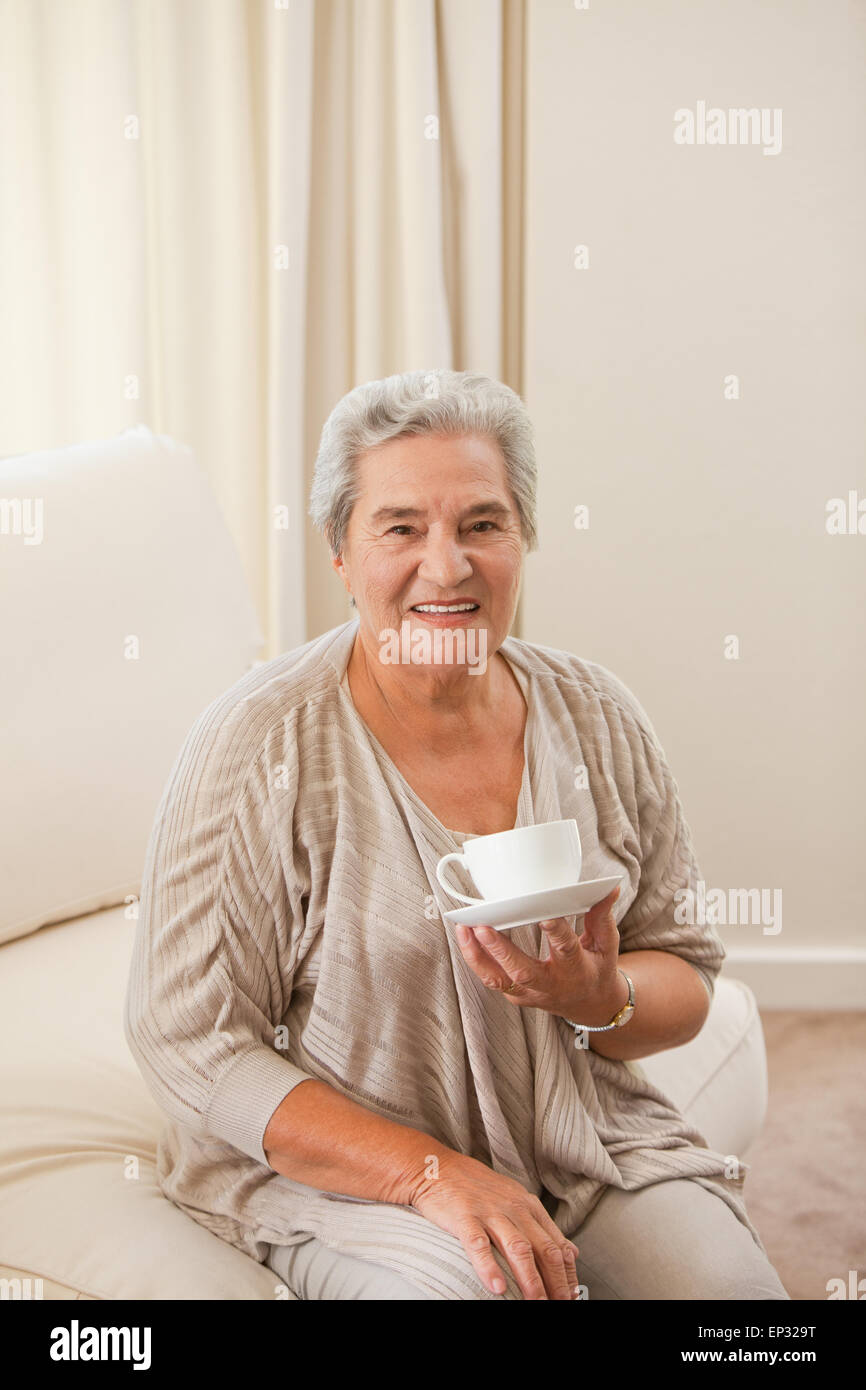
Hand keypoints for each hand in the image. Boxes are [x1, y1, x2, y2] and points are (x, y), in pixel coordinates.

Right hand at [408, 1149, 579, 1299]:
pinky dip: (489, 1267)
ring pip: (518, 1249)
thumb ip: (542, 1226)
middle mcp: (514, 1209)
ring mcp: (490, 1212)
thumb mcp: (516, 1200)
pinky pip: (479, 1245)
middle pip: (544, 1249)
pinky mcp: (465, 1217)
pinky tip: (497, 1287)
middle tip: (561, 1304)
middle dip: (556, 1282)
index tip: (572, 1295)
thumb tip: (571, 1252)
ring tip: (537, 1303)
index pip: (557, 1245)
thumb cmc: (477, 1188)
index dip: (568, 1274)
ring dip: (531, 1280)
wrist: (439, 1168)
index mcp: (529, 1206)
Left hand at [455, 884, 622, 1026]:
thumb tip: (608, 889)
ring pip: (499, 979)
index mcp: (577, 970)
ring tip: (464, 927)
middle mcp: (552, 985)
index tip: (544, 915)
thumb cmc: (596, 968)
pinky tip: (465, 936)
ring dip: (478, 954)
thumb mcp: (606, 945)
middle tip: (483, 926)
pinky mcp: (515, 995)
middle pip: (522, 971)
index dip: (555, 933)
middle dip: (501, 949)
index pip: (566, 950)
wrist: (590, 1005)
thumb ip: (601, 916)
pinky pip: (492, 979)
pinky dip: (475, 959)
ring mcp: (530, 993)